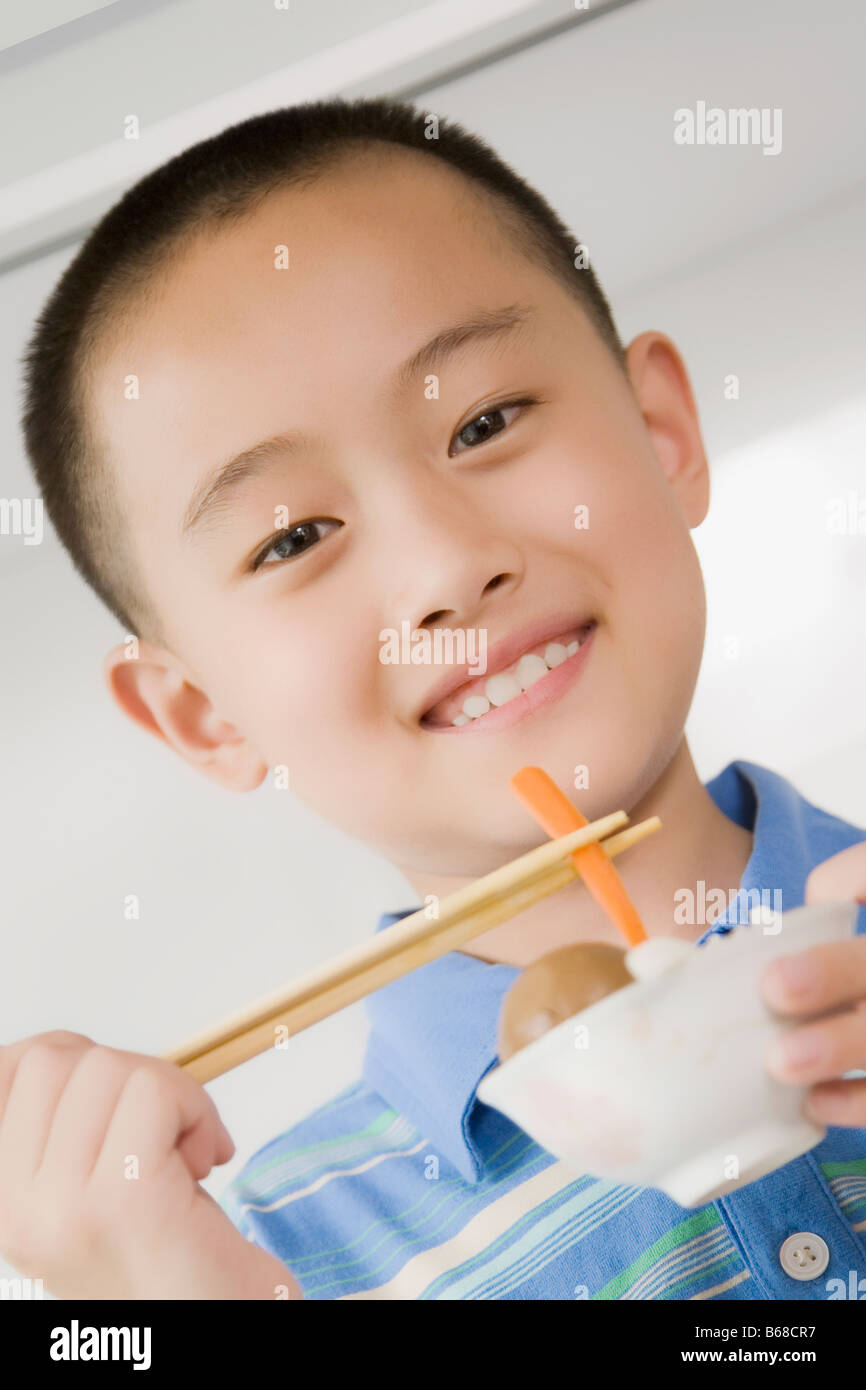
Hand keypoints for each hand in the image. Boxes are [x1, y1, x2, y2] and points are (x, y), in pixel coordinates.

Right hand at [0, 1031, 301, 1298]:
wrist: (220, 1331)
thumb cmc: (173, 1263)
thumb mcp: (90, 1189)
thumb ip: (65, 1125)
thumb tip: (58, 1048)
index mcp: (5, 1202)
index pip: (11, 1070)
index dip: (76, 1060)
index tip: (120, 1099)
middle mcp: (18, 1212)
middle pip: (55, 1059)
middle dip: (128, 1073)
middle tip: (164, 1132)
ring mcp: (63, 1208)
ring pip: (108, 1066)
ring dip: (170, 1092)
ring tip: (185, 1153)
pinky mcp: (125, 1201)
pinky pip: (153, 1092)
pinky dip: (195, 1108)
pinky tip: (205, 1161)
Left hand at [760, 841, 865, 1126]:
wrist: (839, 1032)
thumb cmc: (796, 992)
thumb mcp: (783, 961)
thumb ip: (734, 953)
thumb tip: (644, 962)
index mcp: (857, 925)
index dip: (853, 878)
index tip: (822, 900)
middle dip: (835, 971)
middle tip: (775, 988)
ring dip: (840, 1042)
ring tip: (783, 1062)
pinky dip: (859, 1099)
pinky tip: (816, 1103)